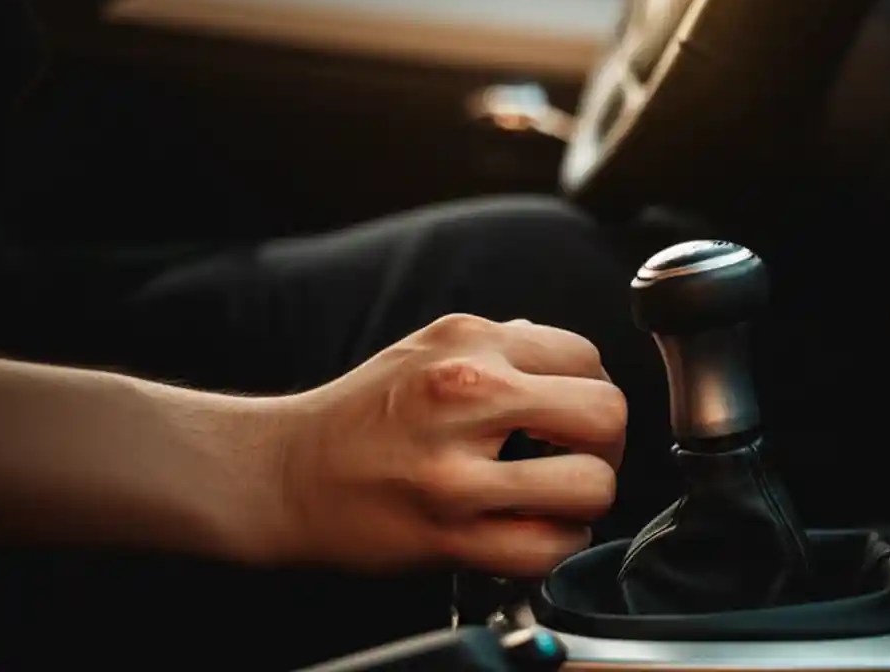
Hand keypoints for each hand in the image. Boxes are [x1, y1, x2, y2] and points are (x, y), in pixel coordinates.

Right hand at [269, 314, 626, 575]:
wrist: (282, 472)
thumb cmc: (359, 415)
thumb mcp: (430, 348)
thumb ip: (504, 349)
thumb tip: (572, 365)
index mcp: (468, 342)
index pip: (586, 357)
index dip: (591, 393)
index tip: (572, 419)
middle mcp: (466, 393)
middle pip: (607, 415)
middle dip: (606, 445)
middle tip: (579, 459)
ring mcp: (458, 469)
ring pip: (592, 486)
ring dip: (585, 500)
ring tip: (553, 499)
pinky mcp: (448, 535)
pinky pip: (549, 547)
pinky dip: (554, 545)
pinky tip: (528, 531)